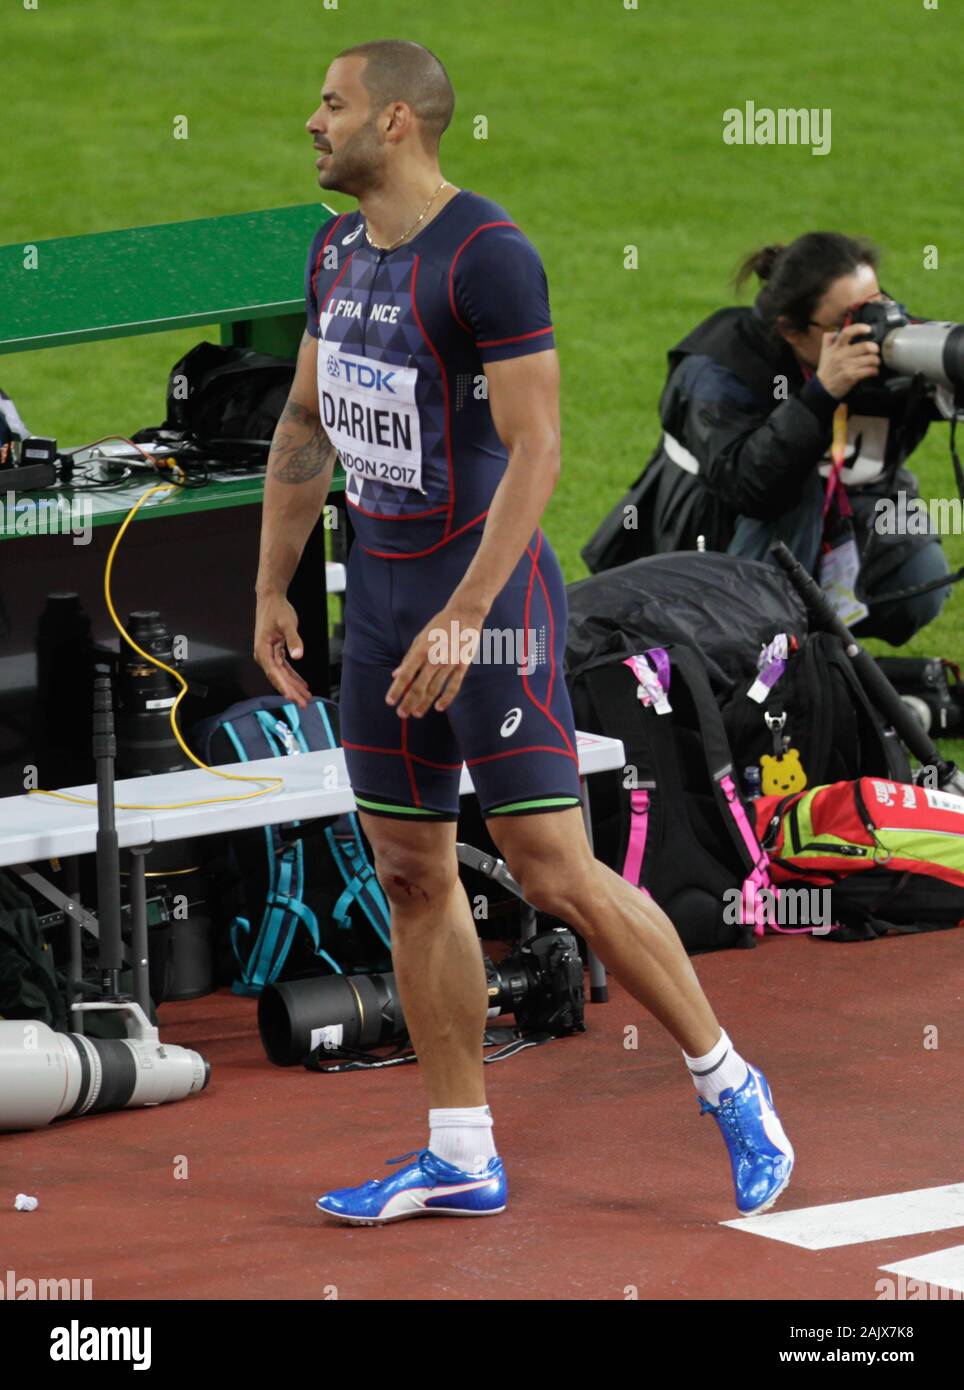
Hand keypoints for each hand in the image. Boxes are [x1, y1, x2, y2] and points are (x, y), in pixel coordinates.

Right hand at [254, 593, 310, 708]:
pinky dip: (294, 677)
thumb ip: (294, 640)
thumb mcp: (287, 623)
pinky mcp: (276, 651)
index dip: (283, 686)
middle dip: (292, 691)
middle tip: (304, 703)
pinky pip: (285, 668)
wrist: (271, 599)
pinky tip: (303, 684)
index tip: (292, 697)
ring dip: (294, 686)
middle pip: (278, 678)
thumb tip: (298, 656)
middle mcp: (264, 655)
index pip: (274, 673)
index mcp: (263, 650)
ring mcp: (269, 654)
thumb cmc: (277, 610)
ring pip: (283, 675)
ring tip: (306, 697)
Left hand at [386, 603, 486, 717]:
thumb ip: (408, 658)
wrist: (465, 614)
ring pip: (435, 689)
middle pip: (419, 686)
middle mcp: (434, 658)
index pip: (406, 675)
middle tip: (402, 714)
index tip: (390, 702)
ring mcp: (450, 662)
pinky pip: (454, 686)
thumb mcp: (420, 638)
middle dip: (408, 702)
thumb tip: (395, 675)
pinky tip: (438, 707)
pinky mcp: (463, 665)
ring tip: (416, 714)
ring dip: (425, 704)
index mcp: (421, 650)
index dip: (396, 690)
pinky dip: (446, 698)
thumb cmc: (439, 625)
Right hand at [816, 322, 880, 398]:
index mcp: (836, 347)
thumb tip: (836, 330)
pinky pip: (869, 370)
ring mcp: (847, 366)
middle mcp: (841, 355)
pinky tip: (873, 371)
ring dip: (876, 361)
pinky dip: (874, 371)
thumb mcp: (824, 351)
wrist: (822, 387)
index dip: (860, 328)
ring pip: (870, 359)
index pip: (847, 332)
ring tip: (875, 362)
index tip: (868, 329)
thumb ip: (829, 339)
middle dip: (875, 348)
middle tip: (875, 350)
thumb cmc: (826, 369)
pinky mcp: (851, 376)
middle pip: (865, 346)